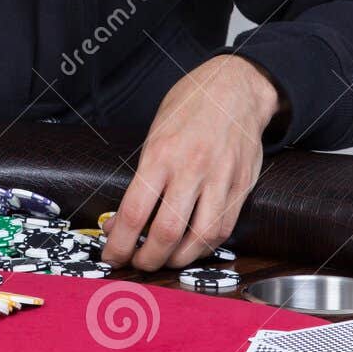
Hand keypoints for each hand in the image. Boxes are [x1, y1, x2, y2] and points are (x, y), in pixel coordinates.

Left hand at [100, 55, 283, 271]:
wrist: (235, 87)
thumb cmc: (189, 106)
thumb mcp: (155, 133)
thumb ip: (143, 176)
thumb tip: (122, 220)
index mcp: (161, 153)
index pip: (134, 211)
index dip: (120, 243)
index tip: (111, 255)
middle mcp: (191, 168)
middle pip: (166, 232)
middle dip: (147, 259)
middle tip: (138, 263)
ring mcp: (220, 178)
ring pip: (199, 238)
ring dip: (178, 259)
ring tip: (165, 260)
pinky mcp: (241, 186)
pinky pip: (223, 228)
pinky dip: (205, 246)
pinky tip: (192, 247)